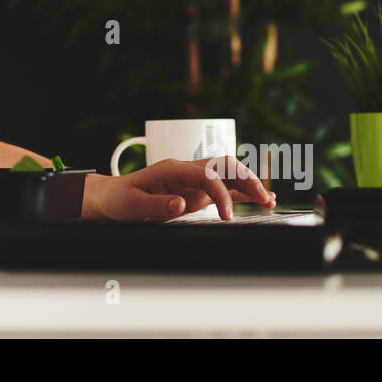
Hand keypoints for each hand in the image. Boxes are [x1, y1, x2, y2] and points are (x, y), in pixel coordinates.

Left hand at [84, 156, 275, 221]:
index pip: (207, 175)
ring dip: (249, 184)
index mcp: (172, 169)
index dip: (221, 194)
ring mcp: (192, 180)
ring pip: (227, 175)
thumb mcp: (132, 205)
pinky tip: (258, 200)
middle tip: (264, 199)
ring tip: (270, 200)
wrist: (111, 197)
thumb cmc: (119, 199)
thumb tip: (180, 204)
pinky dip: (241, 194)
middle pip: (224, 166)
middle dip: (247, 180)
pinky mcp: (195, 192)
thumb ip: (157, 205)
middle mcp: (186, 170)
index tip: (227, 216)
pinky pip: (223, 188)